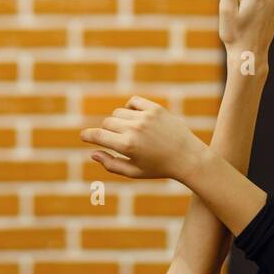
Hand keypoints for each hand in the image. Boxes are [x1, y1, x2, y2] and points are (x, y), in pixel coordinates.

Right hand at [81, 97, 204, 181]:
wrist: (189, 157)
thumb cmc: (159, 168)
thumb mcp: (134, 172)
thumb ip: (110, 164)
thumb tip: (92, 153)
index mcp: (127, 146)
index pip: (97, 135)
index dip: (87, 135)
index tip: (84, 136)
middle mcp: (134, 129)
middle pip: (107, 122)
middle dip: (106, 131)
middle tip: (116, 140)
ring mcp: (145, 117)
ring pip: (118, 112)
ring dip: (119, 121)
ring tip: (130, 132)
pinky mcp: (155, 108)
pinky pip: (133, 102)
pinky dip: (130, 108)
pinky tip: (135, 118)